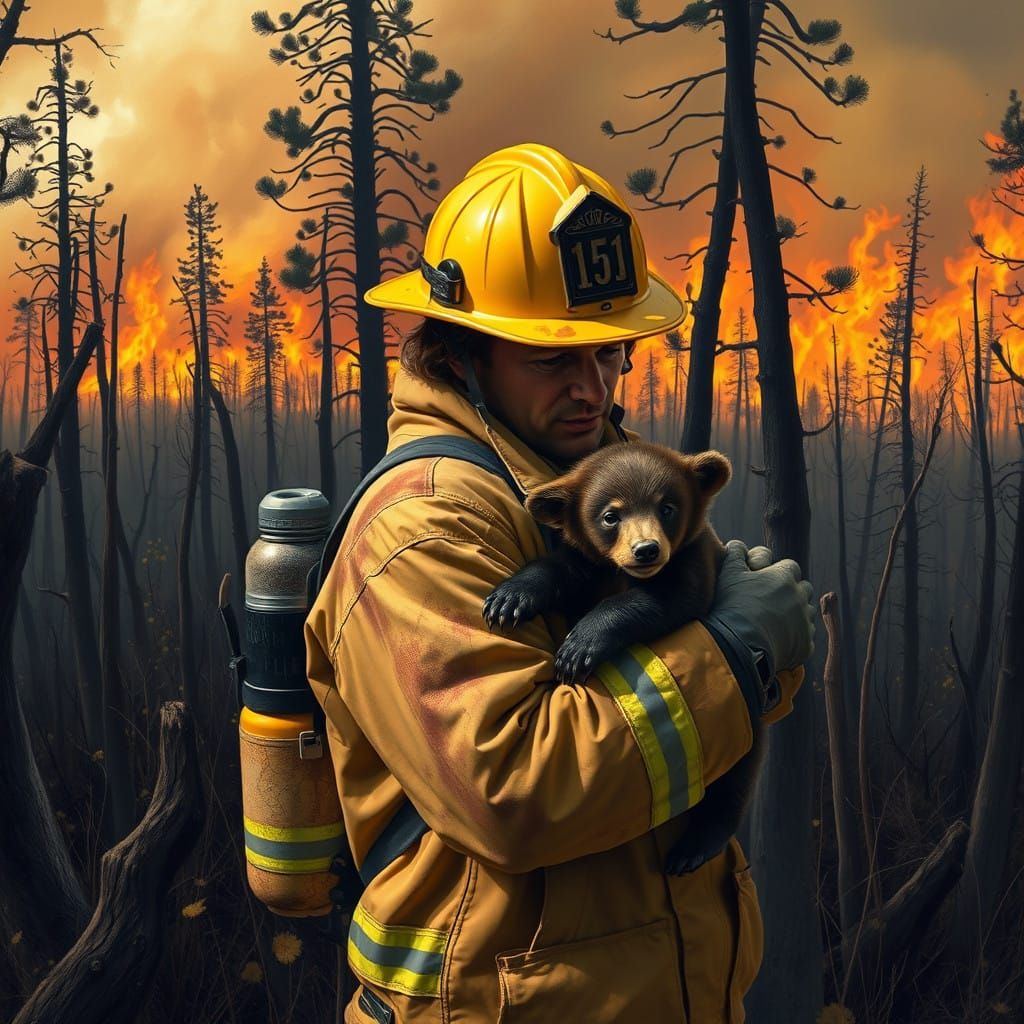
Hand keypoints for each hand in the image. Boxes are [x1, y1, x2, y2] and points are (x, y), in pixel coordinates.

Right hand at [708, 540, 814, 672]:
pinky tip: (778, 642)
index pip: (790, 567)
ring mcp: (805, 622)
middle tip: (771, 603)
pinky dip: (795, 639)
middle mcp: (800, 597)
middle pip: (804, 589)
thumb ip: (735, 554)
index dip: (777, 573)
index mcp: (784, 577)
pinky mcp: (805, 646)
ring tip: (774, 623)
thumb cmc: (732, 605)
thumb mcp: (729, 573)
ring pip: (807, 614)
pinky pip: (806, 639)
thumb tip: (737, 545)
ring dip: (795, 615)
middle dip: (792, 593)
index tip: (764, 582)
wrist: (738, 644)